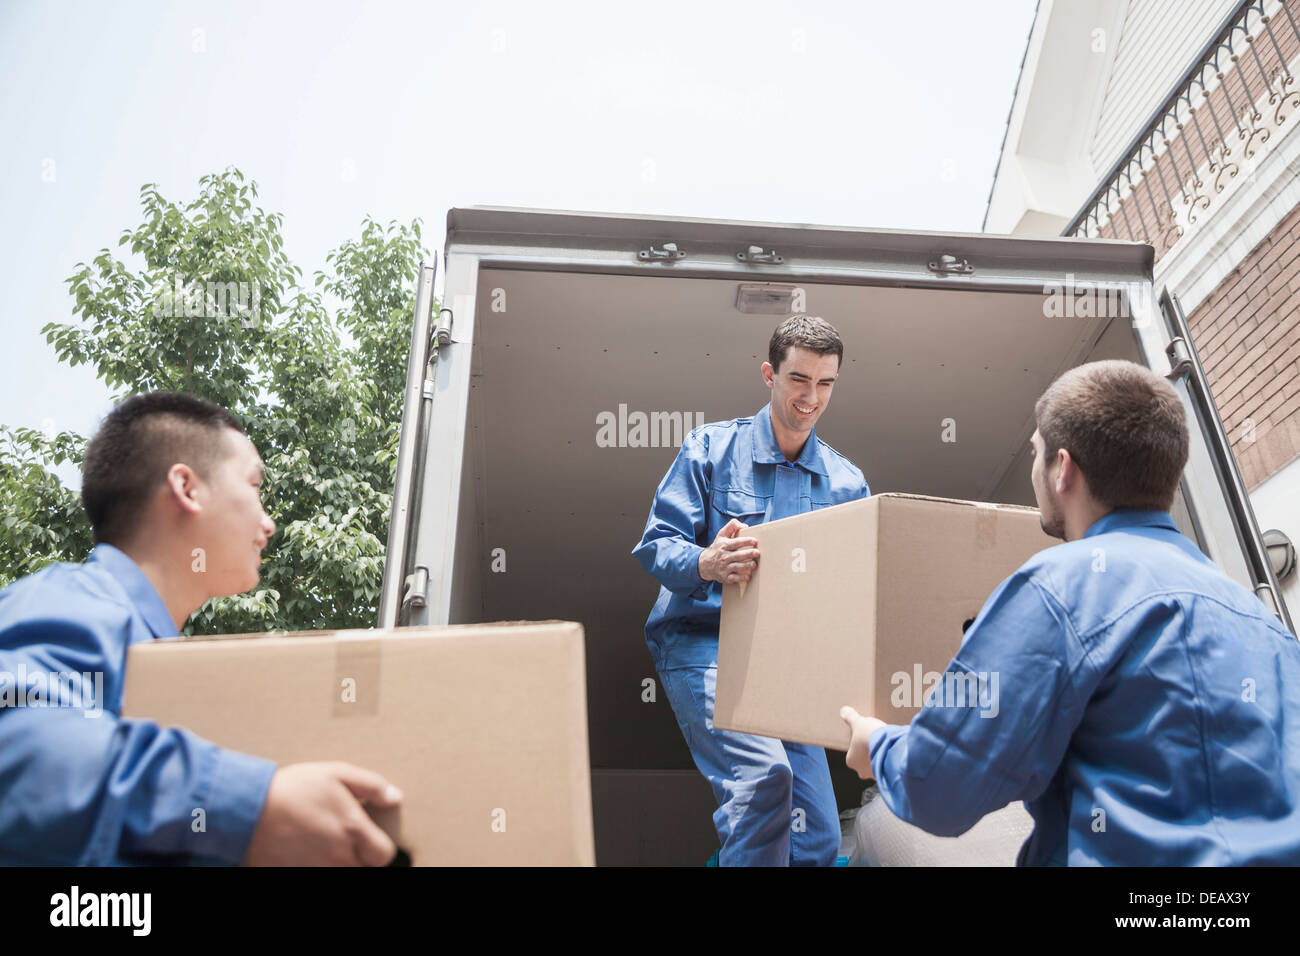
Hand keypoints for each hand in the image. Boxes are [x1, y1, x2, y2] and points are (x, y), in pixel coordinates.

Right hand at [243, 761, 402, 865]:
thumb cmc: (293, 789)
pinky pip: (317, 874)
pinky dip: (316, 866)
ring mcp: (316, 870)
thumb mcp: (337, 774)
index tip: (368, 836)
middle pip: (363, 868)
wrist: (248, 810)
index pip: (384, 855)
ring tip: (324, 845)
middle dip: (359, 856)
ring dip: (339, 862)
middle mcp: (338, 856)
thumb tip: (395, 798)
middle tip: (343, 838)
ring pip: (341, 873)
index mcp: (352, 830)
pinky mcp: (296, 875)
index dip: (379, 847)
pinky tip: (307, 853)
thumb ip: (372, 786)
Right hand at [698, 518, 759, 583]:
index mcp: (724, 545)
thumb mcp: (721, 535)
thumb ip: (732, 526)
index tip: (754, 541)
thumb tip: (744, 526)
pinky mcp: (725, 577)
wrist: (704, 564)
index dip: (745, 541)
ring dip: (746, 566)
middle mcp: (724, 556)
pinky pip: (734, 578)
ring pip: (737, 566)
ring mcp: (724, 567)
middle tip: (757, 553)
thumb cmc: (717, 548)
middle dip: (748, 554)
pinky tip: (748, 576)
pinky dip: (741, 578)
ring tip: (754, 564)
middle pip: (738, 555)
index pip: (736, 542)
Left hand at [841, 706, 885, 779]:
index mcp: (851, 761)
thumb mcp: (858, 723)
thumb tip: (843, 711)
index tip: (868, 737)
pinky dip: (891, 763)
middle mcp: (862, 772)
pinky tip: (894, 754)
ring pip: (877, 768)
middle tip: (878, 743)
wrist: (888, 746)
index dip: (860, 744)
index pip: (853, 753)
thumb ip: (850, 717)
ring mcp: (875, 775)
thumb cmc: (869, 736)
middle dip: (871, 755)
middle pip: (865, 762)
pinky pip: (888, 770)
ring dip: (882, 759)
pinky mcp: (888, 777)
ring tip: (888, 747)